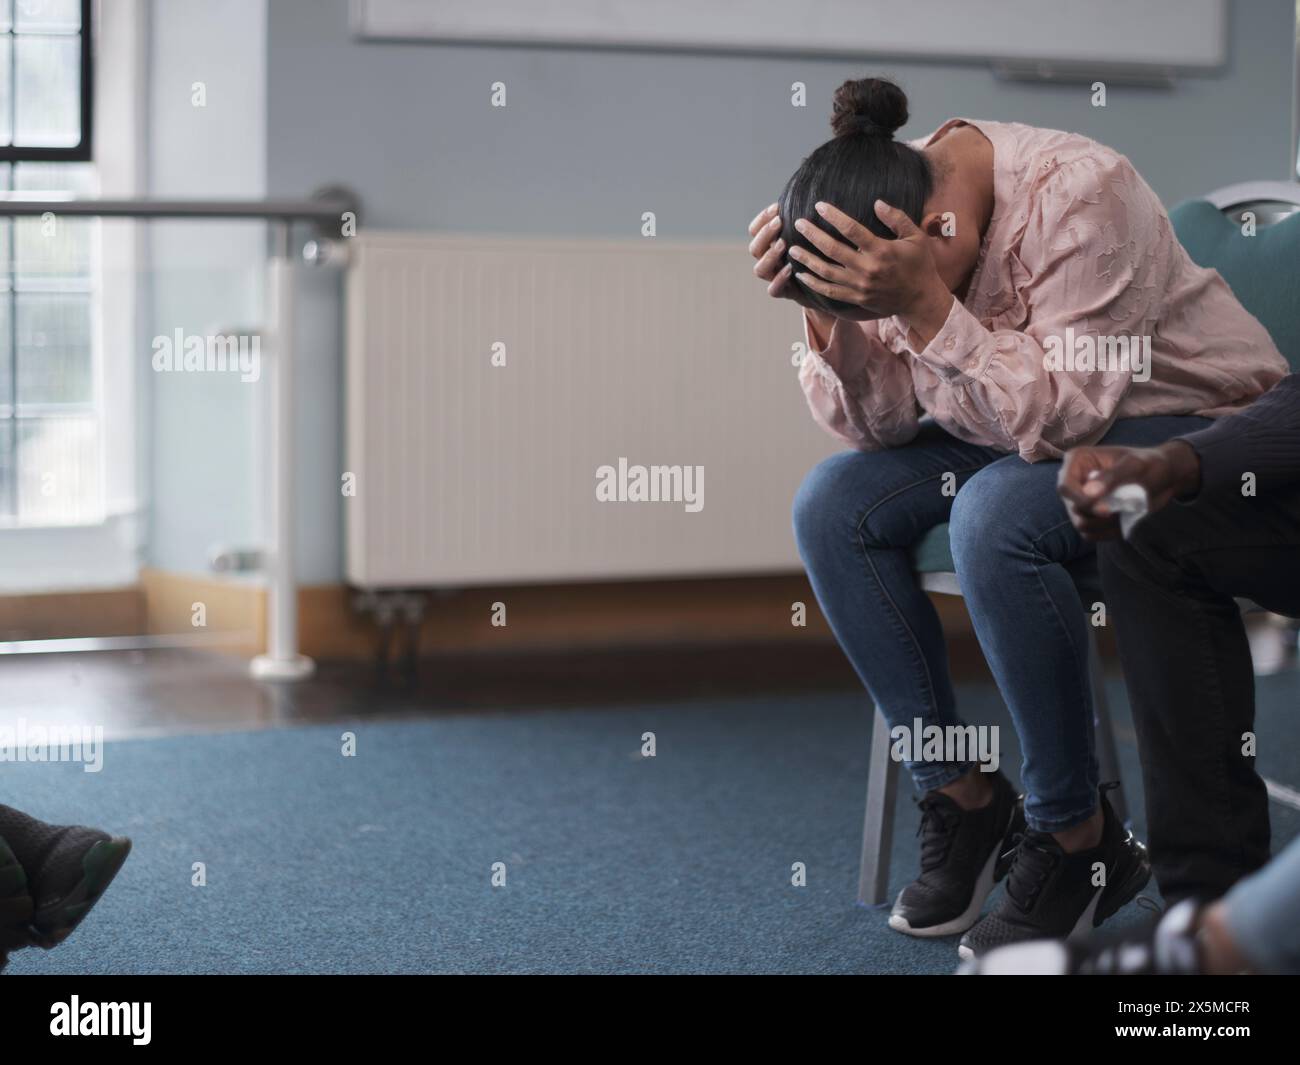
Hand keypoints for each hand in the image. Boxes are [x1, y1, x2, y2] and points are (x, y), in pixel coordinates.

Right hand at [748, 203, 823, 313]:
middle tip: (780, 222)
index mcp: (769, 244)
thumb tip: (809, 191)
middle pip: (754, 248)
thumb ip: (803, 219)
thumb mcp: (809, 233)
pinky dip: (779, 279)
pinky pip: (773, 290)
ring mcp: (773, 278)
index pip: (754, 230)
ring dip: (770, 255)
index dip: (762, 218)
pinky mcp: (784, 293)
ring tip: (783, 244)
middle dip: (766, 234)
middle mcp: (767, 261)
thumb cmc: (817, 252)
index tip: (778, 207)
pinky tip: (790, 269)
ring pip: (759, 269)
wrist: (825, 283)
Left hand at [787, 200, 951, 338]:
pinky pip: (829, 292)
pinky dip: (813, 283)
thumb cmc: (919, 264)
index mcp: (881, 250)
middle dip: (813, 235)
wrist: (921, 299)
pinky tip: (801, 274)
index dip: (833, 216)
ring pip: (826, 272)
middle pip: (832, 250)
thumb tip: (877, 202)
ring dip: (807, 260)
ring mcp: (859, 286)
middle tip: (798, 224)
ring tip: (792, 249)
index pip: (851, 230)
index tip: (819, 205)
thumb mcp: (916, 237)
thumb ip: (897, 218)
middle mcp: (867, 269)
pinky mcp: (856, 298)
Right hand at [1057, 440, 1200, 540]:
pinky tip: (1124, 519)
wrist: (1163, 477)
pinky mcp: (1089, 516)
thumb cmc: (1150, 464)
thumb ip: (1112, 477)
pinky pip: (1091, 534)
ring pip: (1081, 524)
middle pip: (1073, 509)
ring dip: (1107, 524)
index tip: (1107, 509)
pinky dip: (1109, 532)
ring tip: (1127, 510)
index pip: (1065, 487)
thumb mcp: (1135, 465)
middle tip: (1124, 507)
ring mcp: (1080, 501)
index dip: (1081, 501)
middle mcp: (1074, 482)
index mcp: (1077, 461)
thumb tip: (1088, 493)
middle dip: (1100, 513)